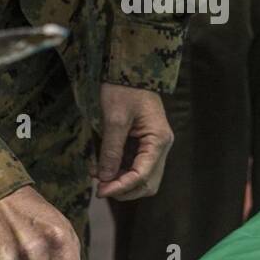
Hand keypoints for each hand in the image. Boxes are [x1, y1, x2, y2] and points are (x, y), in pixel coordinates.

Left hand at [95, 83, 173, 201]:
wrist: (129, 68)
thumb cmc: (123, 89)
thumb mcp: (114, 119)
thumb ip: (111, 150)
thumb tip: (105, 178)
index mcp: (158, 140)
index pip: (143, 175)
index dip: (122, 187)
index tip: (100, 191)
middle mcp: (161, 146)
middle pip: (147, 182)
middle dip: (124, 189)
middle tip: (100, 188)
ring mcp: (153, 145)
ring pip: (141, 177)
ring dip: (121, 181)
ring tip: (98, 176)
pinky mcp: (144, 142)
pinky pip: (134, 164)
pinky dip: (119, 170)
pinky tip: (101, 166)